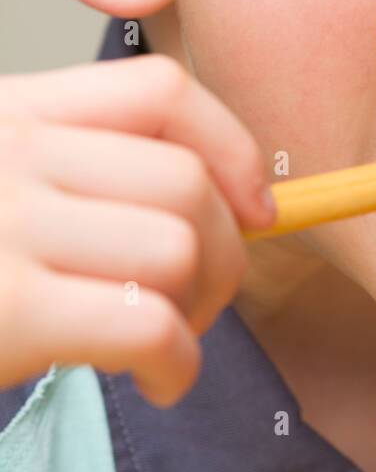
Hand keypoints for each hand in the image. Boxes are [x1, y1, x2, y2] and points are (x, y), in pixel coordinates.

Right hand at [0, 54, 274, 405]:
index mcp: (11, 113)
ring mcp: (4, 225)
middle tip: (201, 302)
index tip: (256, 205)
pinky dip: (178, 361)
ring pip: (179, 246)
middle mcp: (9, 154)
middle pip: (186, 180)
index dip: (232, 145)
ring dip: (204, 308)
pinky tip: (155, 382)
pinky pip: (146, 323)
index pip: (161, 89)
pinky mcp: (5, 308)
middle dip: (230, 250)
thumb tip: (219, 207)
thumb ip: (71, 172)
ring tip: (169, 340)